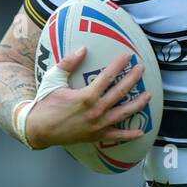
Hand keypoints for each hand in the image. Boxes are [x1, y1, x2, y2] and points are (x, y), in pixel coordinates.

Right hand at [26, 47, 151, 149]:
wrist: (38, 129)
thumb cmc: (46, 103)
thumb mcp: (54, 80)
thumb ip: (68, 63)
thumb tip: (83, 49)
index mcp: (86, 96)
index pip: (108, 76)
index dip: (119, 65)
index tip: (128, 56)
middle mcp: (96, 110)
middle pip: (120, 92)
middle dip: (133, 79)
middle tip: (142, 69)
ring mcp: (98, 125)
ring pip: (124, 113)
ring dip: (138, 104)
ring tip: (149, 95)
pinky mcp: (97, 136)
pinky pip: (117, 136)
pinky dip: (130, 135)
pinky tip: (141, 131)